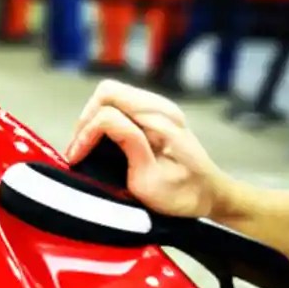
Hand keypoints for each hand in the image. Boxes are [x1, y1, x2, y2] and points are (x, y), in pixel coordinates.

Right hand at [65, 80, 235, 218]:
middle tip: (79, 149)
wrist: (211, 195)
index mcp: (160, 121)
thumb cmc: (183, 193)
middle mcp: (161, 106)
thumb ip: (129, 145)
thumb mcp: (151, 179)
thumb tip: (102, 124)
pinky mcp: (156, 113)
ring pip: (112, 96)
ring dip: (94, 118)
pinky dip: (105, 120)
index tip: (77, 157)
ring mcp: (159, 107)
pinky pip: (121, 104)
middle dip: (86, 119)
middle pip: (107, 92)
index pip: (107, 109)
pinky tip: (104, 142)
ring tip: (87, 147)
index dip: (87, 133)